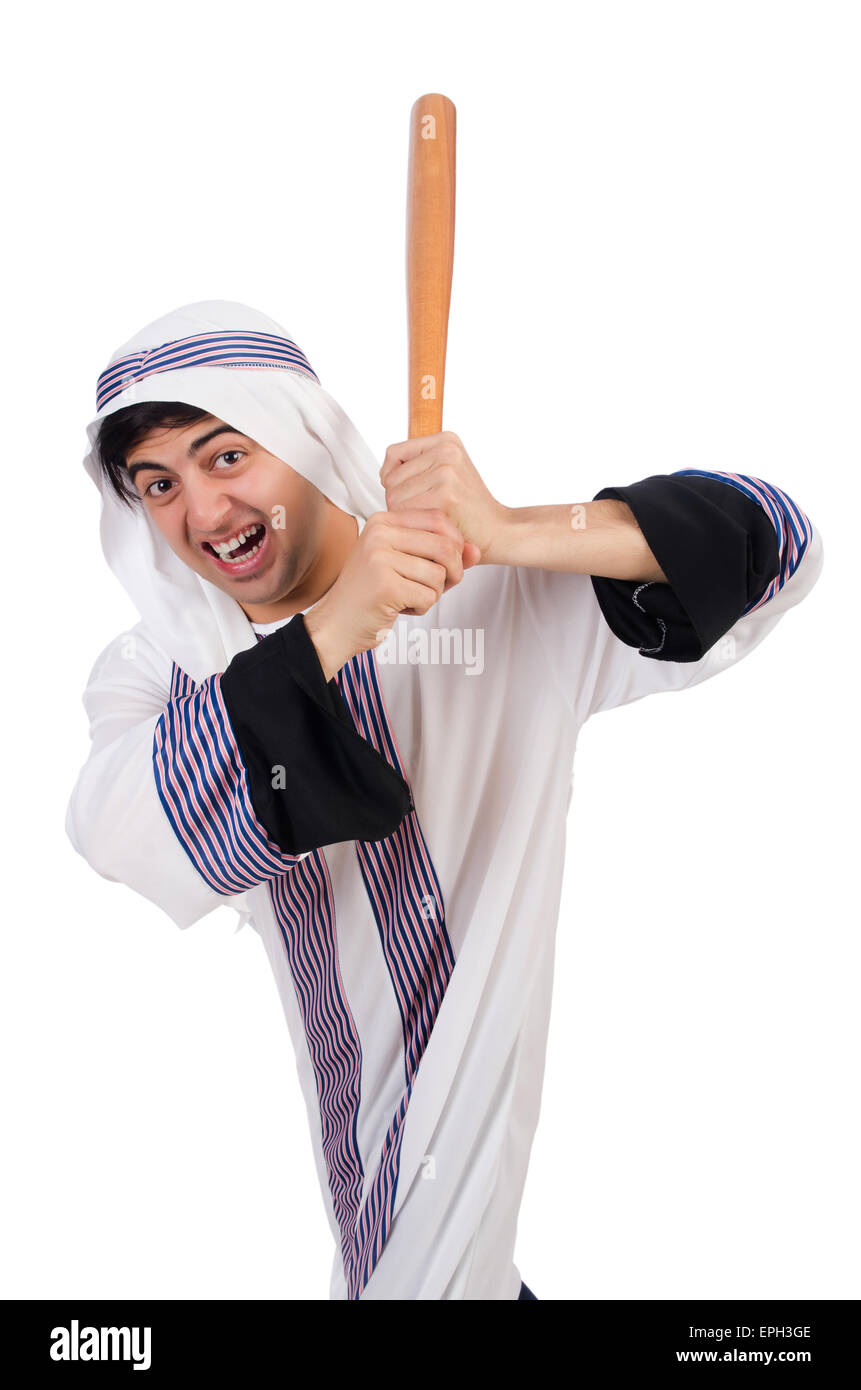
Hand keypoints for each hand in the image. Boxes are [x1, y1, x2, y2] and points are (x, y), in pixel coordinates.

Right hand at [303, 509, 467, 677]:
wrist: (336, 623)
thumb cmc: (372, 593)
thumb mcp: (407, 565)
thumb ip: (442, 555)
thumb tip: (477, 551)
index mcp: (383, 521)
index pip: (438, 519)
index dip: (455, 544)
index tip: (448, 564)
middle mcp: (379, 534)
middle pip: (444, 546)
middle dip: (452, 572)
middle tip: (439, 587)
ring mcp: (379, 558)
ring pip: (438, 574)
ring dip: (433, 594)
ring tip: (410, 597)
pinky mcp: (384, 585)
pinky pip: (428, 596)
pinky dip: (422, 607)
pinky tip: (401, 607)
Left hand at [379, 431, 505, 564]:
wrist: (499, 530)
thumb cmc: (469, 508)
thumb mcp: (449, 472)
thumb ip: (419, 464)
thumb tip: (384, 472)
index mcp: (447, 440)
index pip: (393, 453)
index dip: (392, 477)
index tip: (407, 492)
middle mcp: (447, 451)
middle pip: (391, 477)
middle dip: (399, 499)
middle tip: (424, 511)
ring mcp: (446, 472)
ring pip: (393, 495)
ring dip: (405, 514)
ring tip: (429, 519)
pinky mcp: (445, 496)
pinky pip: (403, 511)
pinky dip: (412, 525)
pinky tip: (430, 528)